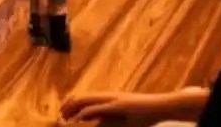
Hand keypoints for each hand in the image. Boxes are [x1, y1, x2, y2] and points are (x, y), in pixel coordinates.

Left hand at [60, 92, 178, 124]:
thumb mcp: (126, 118)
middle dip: (69, 106)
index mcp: (110, 98)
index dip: (74, 104)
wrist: (160, 107)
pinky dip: (84, 113)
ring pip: (86, 101)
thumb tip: (100, 123)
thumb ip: (113, 120)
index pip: (87, 98)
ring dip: (73, 109)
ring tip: (63, 117)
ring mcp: (113, 99)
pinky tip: (76, 119)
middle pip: (83, 97)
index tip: (65, 113)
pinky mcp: (117, 105)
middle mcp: (109, 96)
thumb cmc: (146, 114)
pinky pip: (96, 108)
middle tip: (60, 116)